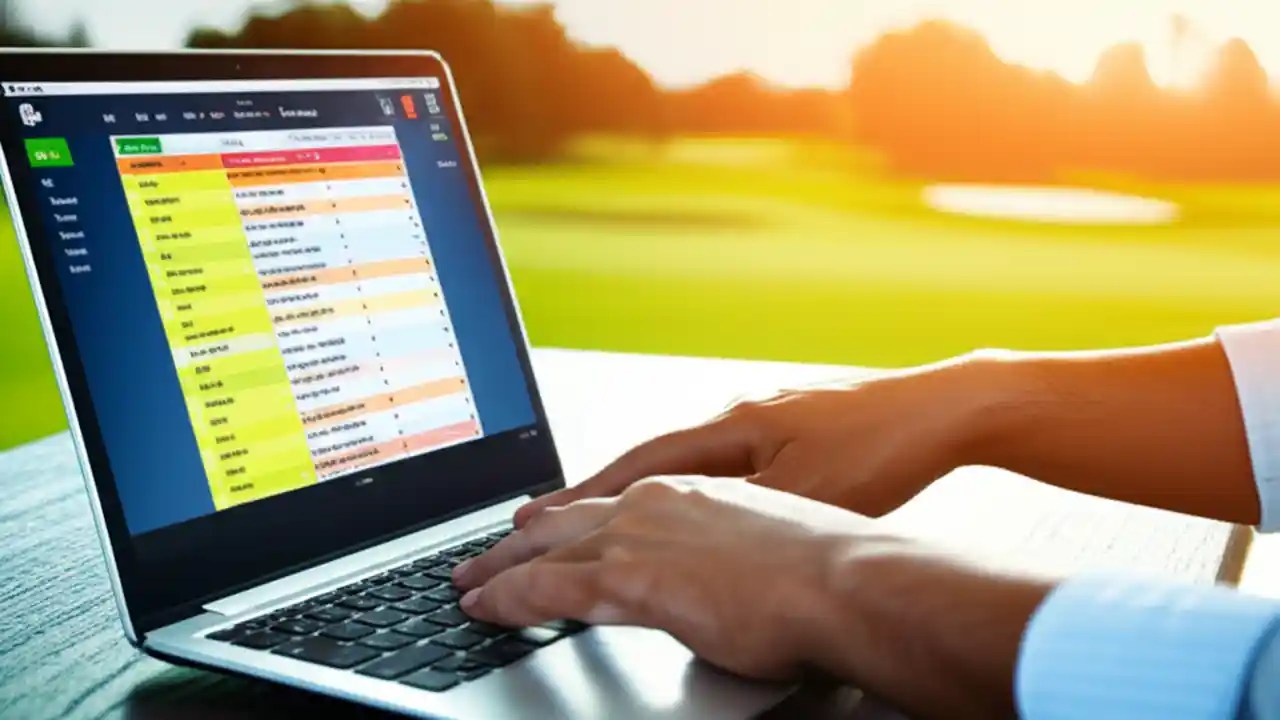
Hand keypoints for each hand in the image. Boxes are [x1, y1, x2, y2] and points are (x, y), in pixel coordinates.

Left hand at [454, 477, 901, 678]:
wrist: (846, 582)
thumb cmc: (821, 572)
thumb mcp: (758, 550)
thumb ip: (718, 558)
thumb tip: (711, 580)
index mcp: (687, 491)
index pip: (606, 504)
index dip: (564, 521)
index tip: (539, 532)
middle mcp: (655, 501)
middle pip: (562, 519)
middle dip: (515, 542)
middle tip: (481, 556)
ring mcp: (639, 534)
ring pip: (542, 550)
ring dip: (498, 571)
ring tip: (467, 586)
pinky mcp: (631, 576)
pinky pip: (548, 588)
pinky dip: (509, 598)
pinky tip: (484, 609)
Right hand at [515, 357, 997, 525]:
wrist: (944, 411)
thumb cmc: (883, 447)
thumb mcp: (803, 493)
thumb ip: (739, 510)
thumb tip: (681, 529)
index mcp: (732, 427)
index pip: (638, 463)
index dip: (584, 492)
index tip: (539, 515)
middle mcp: (739, 416)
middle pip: (649, 459)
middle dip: (594, 490)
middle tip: (541, 517)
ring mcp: (764, 420)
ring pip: (682, 461)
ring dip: (636, 488)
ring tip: (598, 515)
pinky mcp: (791, 431)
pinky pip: (718, 460)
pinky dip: (682, 486)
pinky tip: (685, 504)